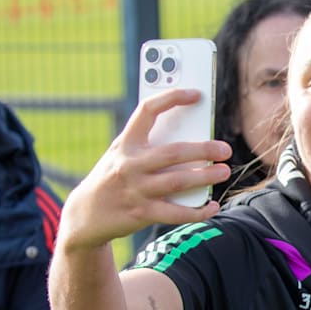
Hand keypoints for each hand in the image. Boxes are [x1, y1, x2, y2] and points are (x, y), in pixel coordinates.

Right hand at [60, 89, 231, 248]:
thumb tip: (193, 137)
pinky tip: (212, 206)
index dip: (172, 98)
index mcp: (126, 143)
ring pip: (177, 181)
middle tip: (225, 149)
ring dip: (205, 177)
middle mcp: (129, 164)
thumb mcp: (121, 155)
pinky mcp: (141, 213)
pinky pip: (175, 213)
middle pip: (173, 152)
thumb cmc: (113, 178)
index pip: (148, 111)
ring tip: (224, 172)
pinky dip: (197, 211)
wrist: (85, 215)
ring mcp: (136, 190)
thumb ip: (148, 145)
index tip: (196, 94)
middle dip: (203, 149)